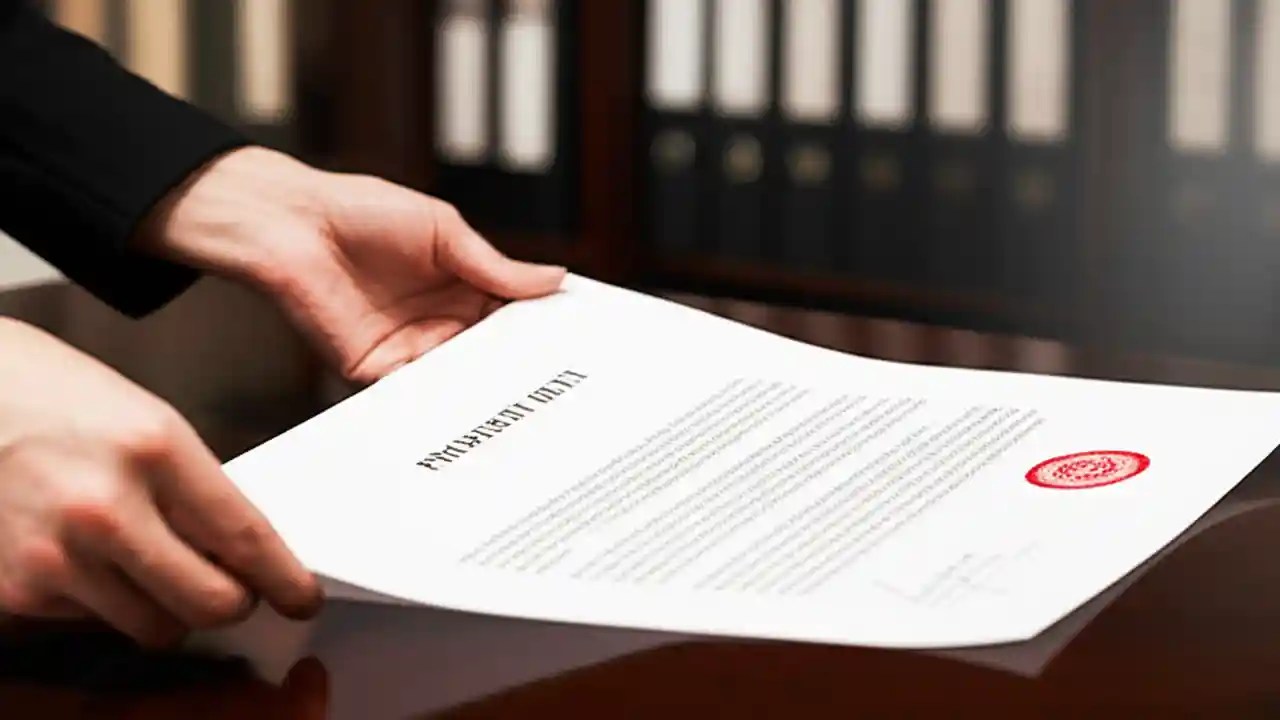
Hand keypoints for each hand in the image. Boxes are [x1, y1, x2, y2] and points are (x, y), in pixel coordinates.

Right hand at [0, 318, 320, 646]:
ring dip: (168, 608)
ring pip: (154, 627)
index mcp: (155, 451)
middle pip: (209, 604)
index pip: (246, 540)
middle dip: (232, 603)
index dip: (285, 580)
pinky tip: (88, 555)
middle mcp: (104, 509)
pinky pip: (91, 621)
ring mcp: (54, 556)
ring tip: (150, 563)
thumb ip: (198, 489)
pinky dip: (103, 601)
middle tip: (233, 588)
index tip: (300, 597)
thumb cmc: (53, 397)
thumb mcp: (150, 424)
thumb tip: (244, 552)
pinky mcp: (14, 589)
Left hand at [138, 146, 566, 382]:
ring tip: (529, 391)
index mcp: (460, 285)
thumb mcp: (445, 231)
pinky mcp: (377, 370)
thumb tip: (554, 279)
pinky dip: (446, 397)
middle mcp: (439, 322)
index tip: (577, 339)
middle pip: (492, 353)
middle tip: (564, 376)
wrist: (291, 224)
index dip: (541, 328)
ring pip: (461, 377)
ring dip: (490, 384)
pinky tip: (474, 398)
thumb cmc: (360, 212)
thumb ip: (495, 266)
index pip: (511, 316)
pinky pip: (418, 392)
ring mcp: (410, 349)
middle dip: (523, 363)